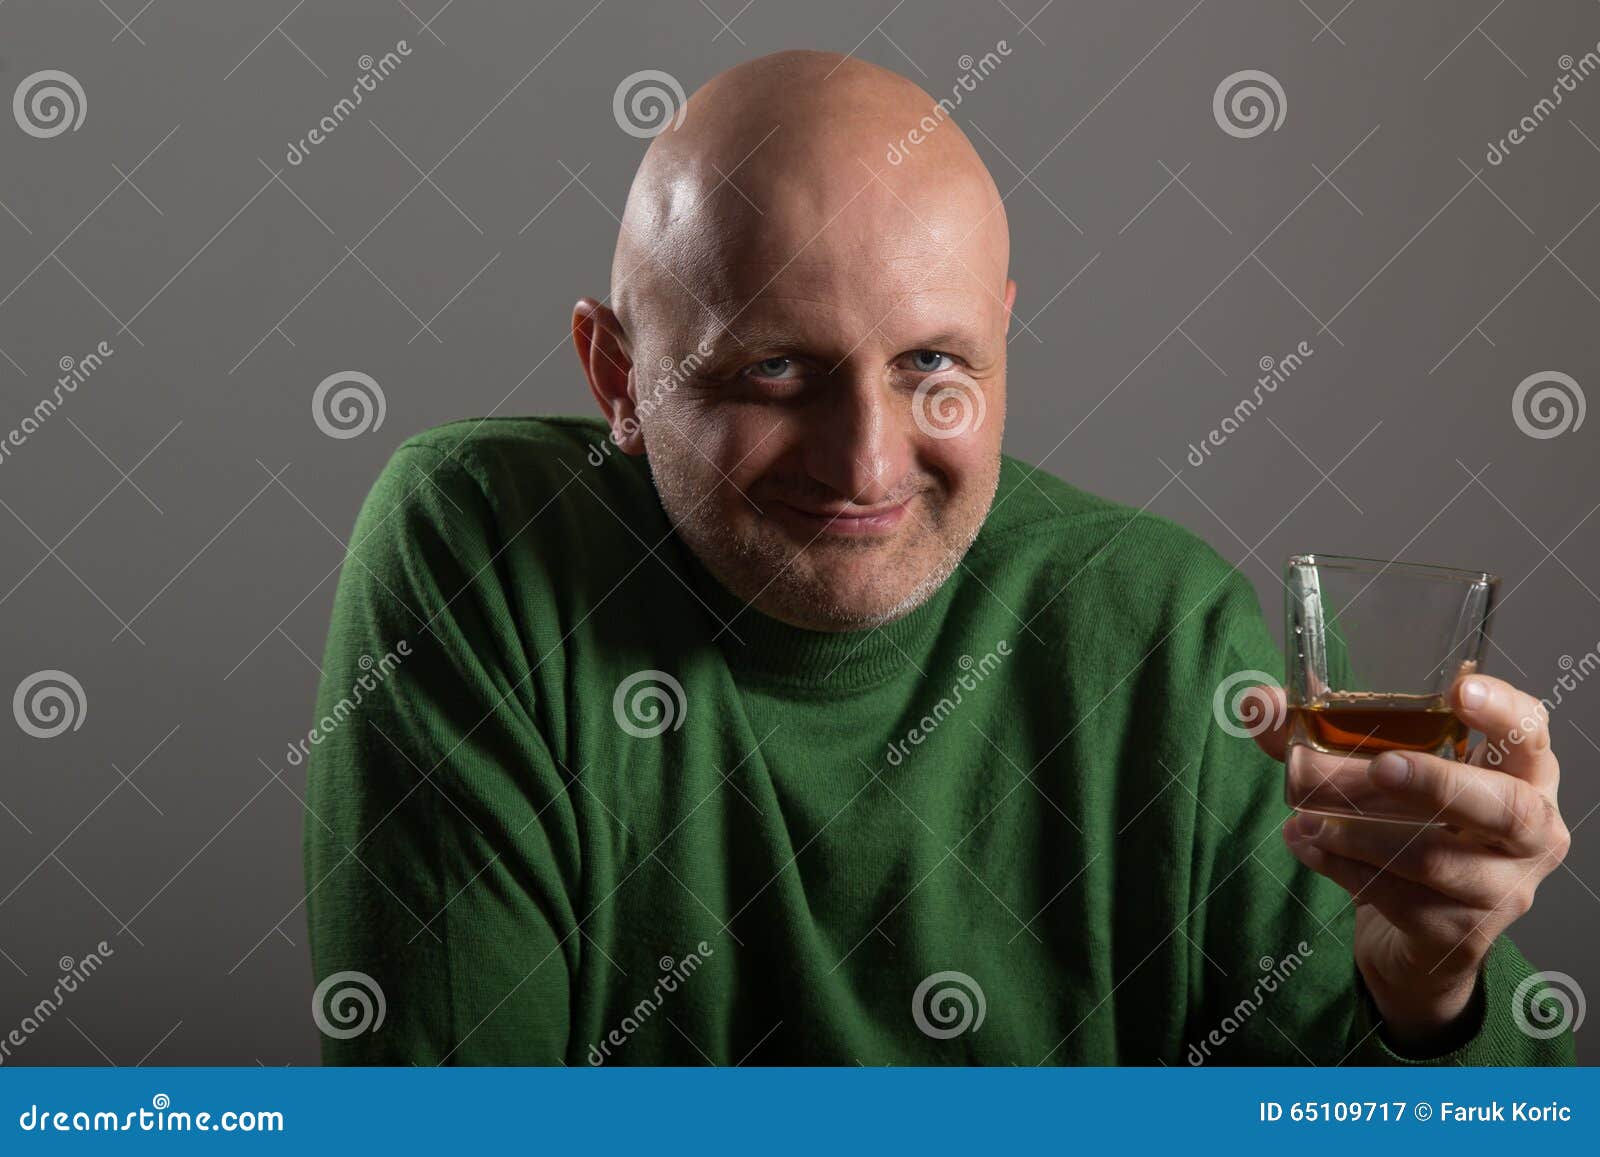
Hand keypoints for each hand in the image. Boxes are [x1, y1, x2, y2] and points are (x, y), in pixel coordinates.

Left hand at [1250, 675, 1570, 1049]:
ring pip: (1435, 859)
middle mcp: (1530, 833)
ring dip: (1360, 834)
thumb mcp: (1368, 778)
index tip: (1459, 691)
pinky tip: (1307, 846)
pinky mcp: (1462, 934)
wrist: (1408, 936)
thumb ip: (1317, 736)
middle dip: (1438, 783)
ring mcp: (1502, 889)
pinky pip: (1399, 897)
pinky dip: (1342, 868)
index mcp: (1520, 776)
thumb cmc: (1401, 831)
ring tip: (1306, 818)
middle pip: (1505, 807)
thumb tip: (1256, 701)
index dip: (1504, 712)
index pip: (1530, 735)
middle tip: (1381, 767)